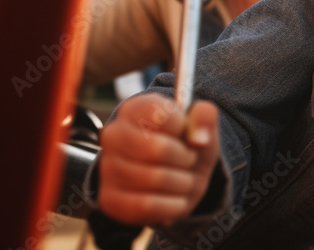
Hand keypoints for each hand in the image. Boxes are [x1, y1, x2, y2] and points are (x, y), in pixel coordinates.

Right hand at [98, 93, 220, 224]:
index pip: (158, 113)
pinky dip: (172, 204)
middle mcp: (114, 135)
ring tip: (185, 178)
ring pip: (154, 179)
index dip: (183, 125)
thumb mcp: (202, 125)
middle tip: (190, 158)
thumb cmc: (187, 145)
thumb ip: (205, 116)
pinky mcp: (110, 200)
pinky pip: (146, 205)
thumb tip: (199, 138)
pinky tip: (177, 198)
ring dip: (183, 182)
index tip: (186, 131)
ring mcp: (108, 168)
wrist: (178, 177)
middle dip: (186, 157)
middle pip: (157, 149)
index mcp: (134, 109)